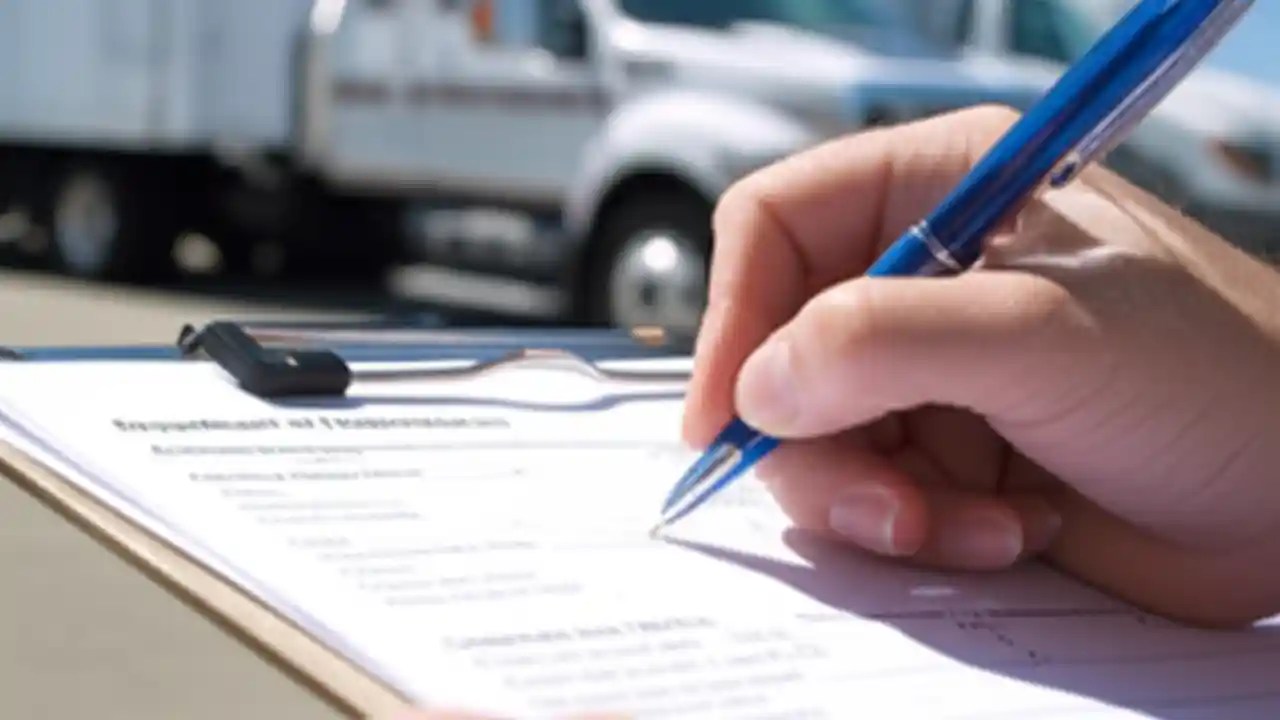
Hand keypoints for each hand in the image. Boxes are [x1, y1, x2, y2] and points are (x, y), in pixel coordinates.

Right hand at [683, 106, 1279, 628]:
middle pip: (781, 350)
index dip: (733, 316)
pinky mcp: (948, 453)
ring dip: (878, 501)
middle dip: (820, 444)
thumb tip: (757, 386)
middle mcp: (921, 275)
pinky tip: (1004, 535)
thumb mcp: (1046, 338)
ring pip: (818, 437)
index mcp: (939, 189)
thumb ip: (884, 342)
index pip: (773, 227)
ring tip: (968, 529)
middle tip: (883, 506)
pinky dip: (920, 531)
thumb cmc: (1215, 381)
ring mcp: (932, 369)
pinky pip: (871, 495)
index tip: (723, 416)